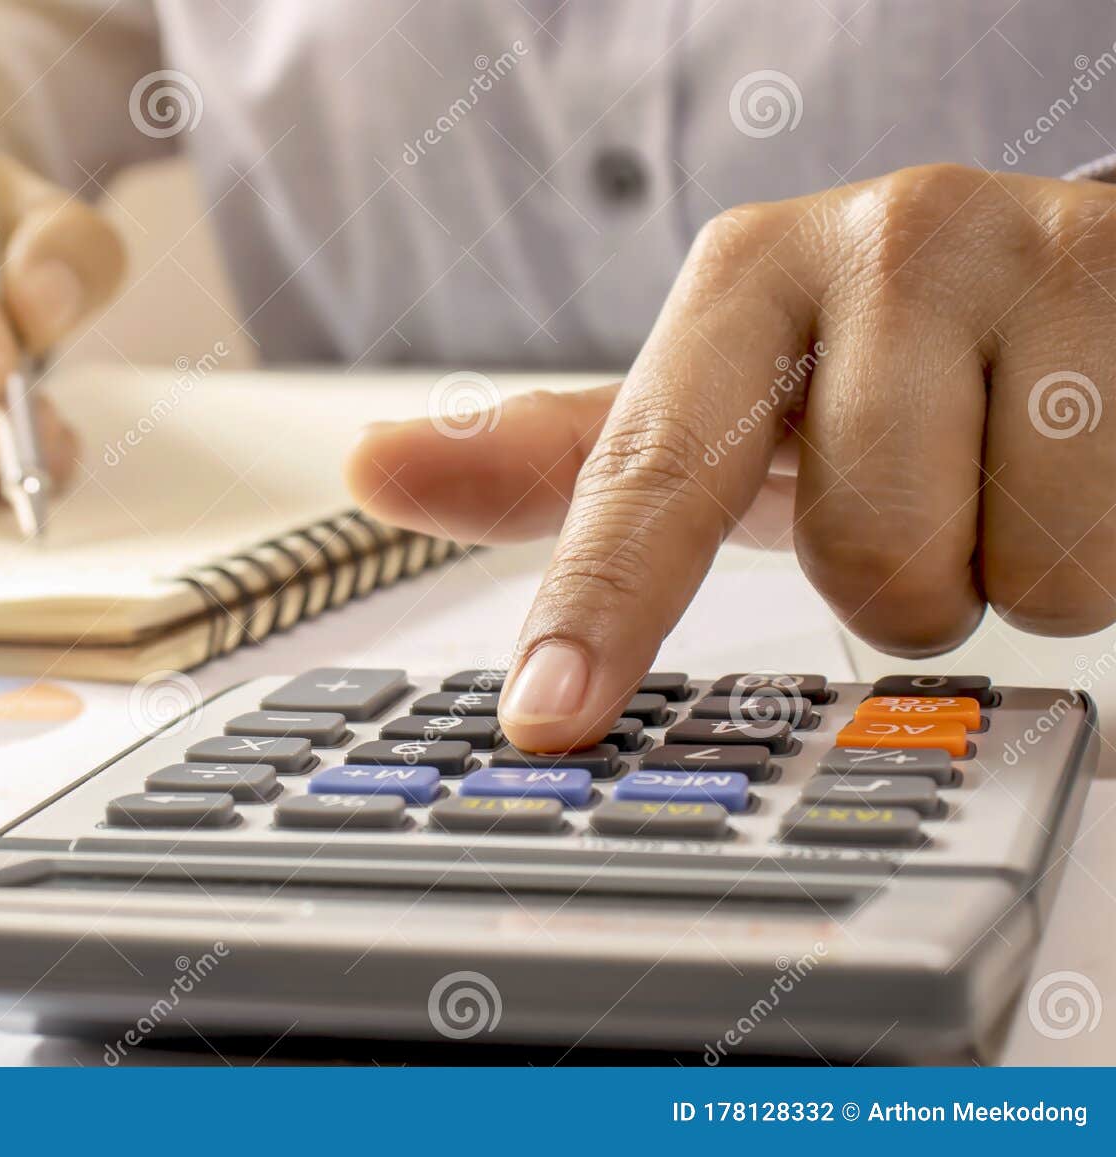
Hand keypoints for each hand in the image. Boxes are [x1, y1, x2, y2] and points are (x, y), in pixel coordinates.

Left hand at [348, 163, 1115, 750]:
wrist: (1093, 296)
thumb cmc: (885, 368)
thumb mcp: (726, 406)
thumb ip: (566, 458)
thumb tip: (376, 463)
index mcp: (748, 276)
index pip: (650, 471)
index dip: (600, 607)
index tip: (547, 718)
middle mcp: (885, 241)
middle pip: (863, 558)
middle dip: (901, 576)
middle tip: (926, 488)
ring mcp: (1041, 255)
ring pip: (1004, 573)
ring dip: (1009, 565)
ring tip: (1011, 466)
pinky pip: (1107, 552)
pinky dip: (1106, 548)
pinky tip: (1089, 456)